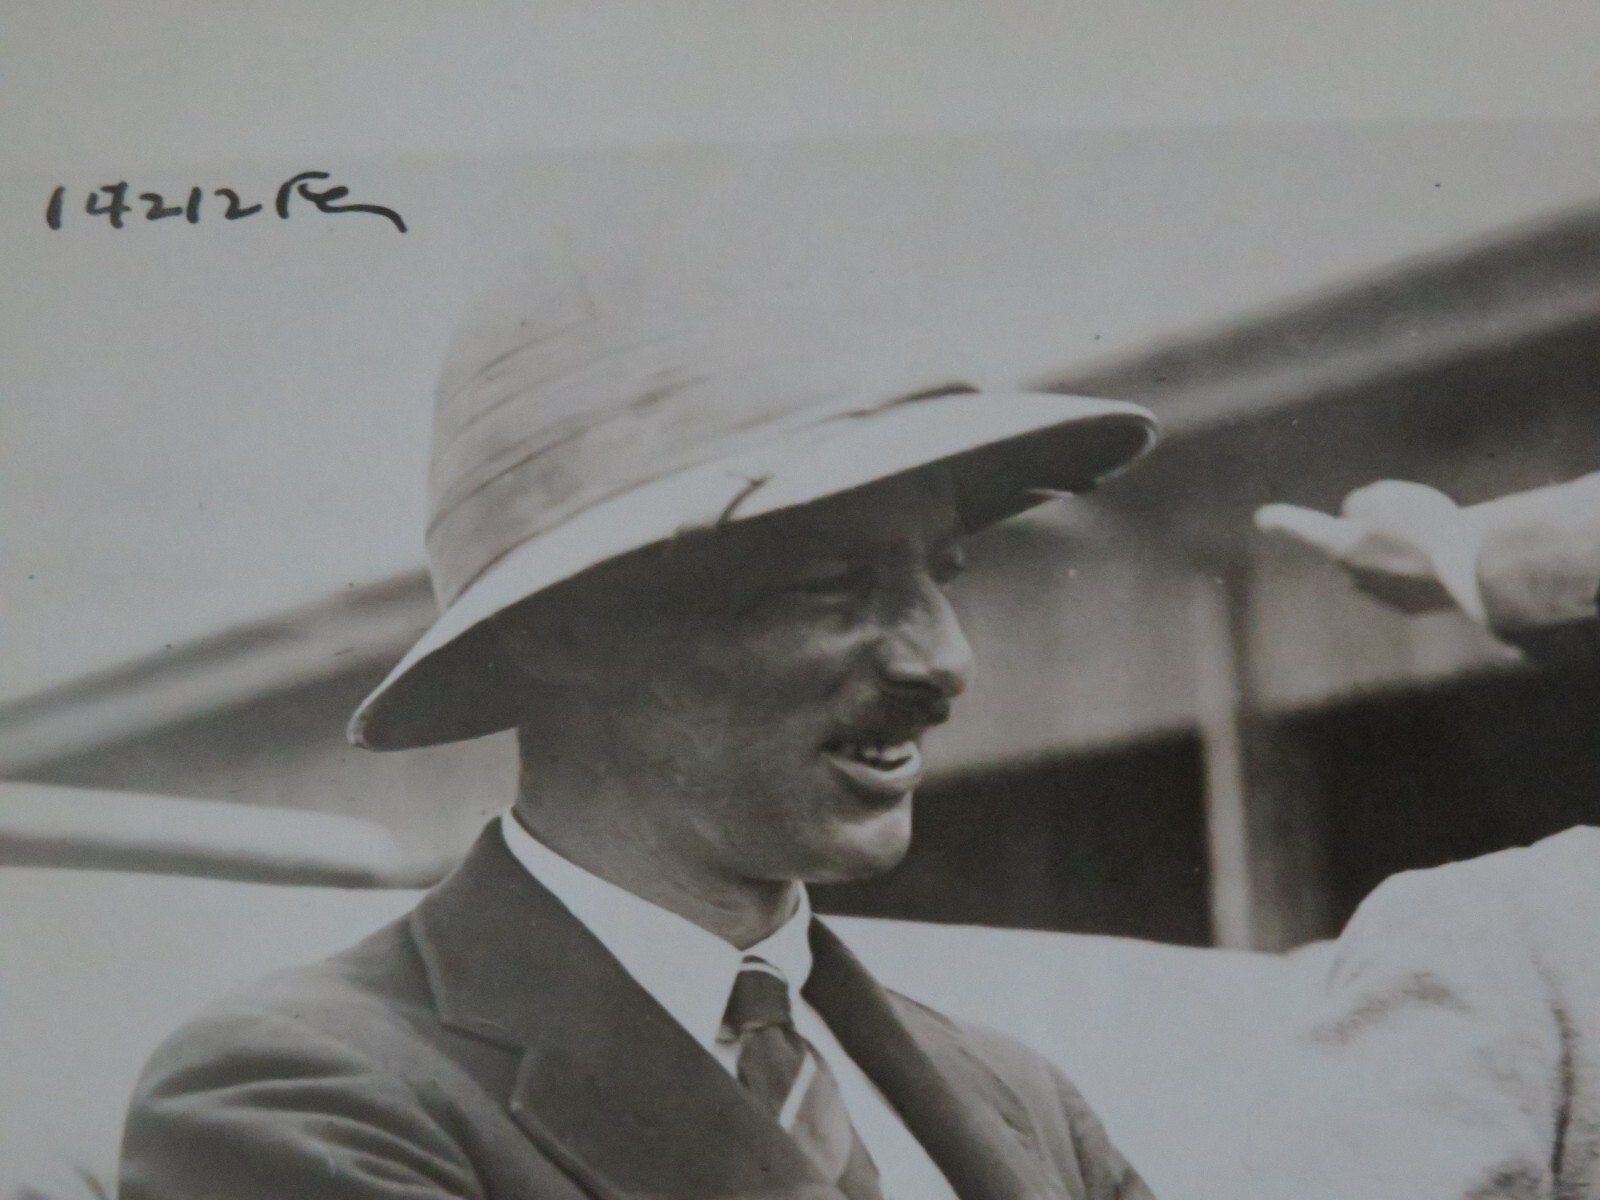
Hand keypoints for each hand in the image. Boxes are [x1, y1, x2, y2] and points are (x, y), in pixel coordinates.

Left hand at [1254, 481, 1486, 621]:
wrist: (1473, 573)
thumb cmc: (1424, 528)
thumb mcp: (1382, 499)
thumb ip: (1362, 507)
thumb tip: (1360, 521)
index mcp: (1340, 548)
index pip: (1306, 528)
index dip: (1285, 520)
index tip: (1263, 518)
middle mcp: (1355, 577)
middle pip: (1361, 539)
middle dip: (1382, 528)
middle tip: (1415, 519)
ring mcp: (1384, 596)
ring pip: (1391, 557)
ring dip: (1411, 545)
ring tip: (1438, 540)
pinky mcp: (1413, 606)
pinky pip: (1416, 575)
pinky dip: (1429, 564)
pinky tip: (1452, 561)